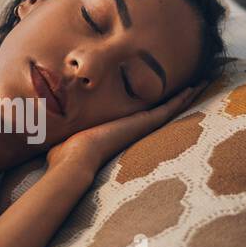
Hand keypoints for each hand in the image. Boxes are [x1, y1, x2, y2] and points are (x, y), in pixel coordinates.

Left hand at [46, 83, 206, 176]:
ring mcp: (141, 127)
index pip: (140, 115)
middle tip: (196, 85)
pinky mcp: (144, 124)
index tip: (166, 94)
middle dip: (178, 98)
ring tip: (204, 83)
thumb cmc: (64, 154)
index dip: (154, 103)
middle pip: (161, 111)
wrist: (73, 163)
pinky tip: (197, 86)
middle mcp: (132, 129)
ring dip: (187, 96)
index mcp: (117, 130)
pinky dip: (184, 98)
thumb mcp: (66, 132)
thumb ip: (62, 127)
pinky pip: (169, 109)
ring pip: (171, 109)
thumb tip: (41, 123)